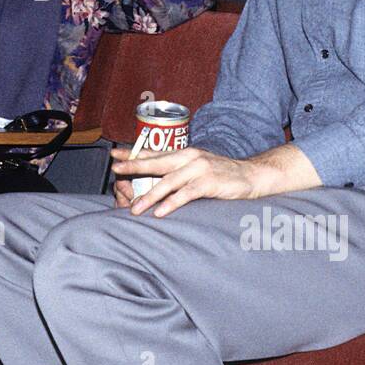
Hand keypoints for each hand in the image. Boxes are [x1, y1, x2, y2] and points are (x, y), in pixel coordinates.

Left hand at [109, 146, 261, 216]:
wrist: (251, 175)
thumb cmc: (221, 174)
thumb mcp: (197, 167)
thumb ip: (177, 171)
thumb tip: (154, 179)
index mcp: (184, 153)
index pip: (154, 152)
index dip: (133, 153)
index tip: (114, 153)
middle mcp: (189, 158)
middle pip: (156, 162)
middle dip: (134, 166)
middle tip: (116, 170)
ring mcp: (199, 169)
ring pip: (168, 182)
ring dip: (149, 196)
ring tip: (135, 208)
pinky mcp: (208, 183)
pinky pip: (185, 194)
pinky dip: (171, 204)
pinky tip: (160, 212)